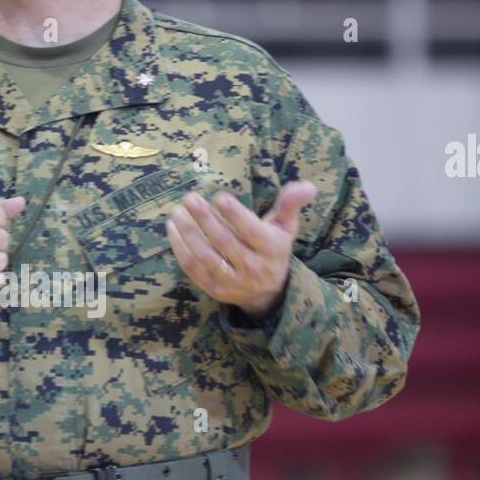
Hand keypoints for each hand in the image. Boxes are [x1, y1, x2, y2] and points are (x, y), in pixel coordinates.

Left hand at [166, 180, 316, 315]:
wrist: (267, 294)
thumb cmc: (273, 249)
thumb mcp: (286, 227)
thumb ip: (291, 204)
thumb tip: (307, 185)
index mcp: (270, 249)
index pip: (251, 231)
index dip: (235, 214)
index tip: (219, 196)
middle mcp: (251, 267)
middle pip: (224, 242)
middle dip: (205, 219)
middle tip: (190, 198)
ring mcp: (231, 281)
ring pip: (205, 256)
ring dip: (188, 233)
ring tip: (177, 211)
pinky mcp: (214, 290)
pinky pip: (193, 269)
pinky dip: (180, 249)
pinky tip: (173, 229)